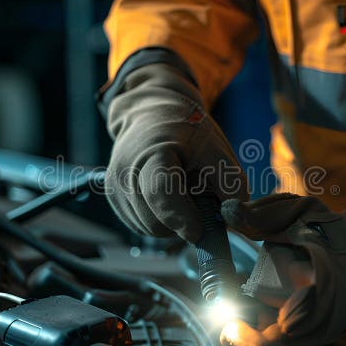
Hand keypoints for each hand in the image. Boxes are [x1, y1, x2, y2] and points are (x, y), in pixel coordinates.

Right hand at [104, 64, 247, 242]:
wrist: (152, 113)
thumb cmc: (186, 131)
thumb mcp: (215, 148)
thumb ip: (230, 183)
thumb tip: (233, 217)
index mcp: (152, 152)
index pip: (161, 192)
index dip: (181, 217)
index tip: (199, 231)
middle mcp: (125, 170)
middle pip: (154, 220)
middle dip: (181, 221)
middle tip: (198, 200)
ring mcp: (114, 185)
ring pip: (148, 228)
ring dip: (171, 224)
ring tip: (182, 195)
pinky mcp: (112, 197)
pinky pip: (140, 226)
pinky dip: (159, 221)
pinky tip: (168, 199)